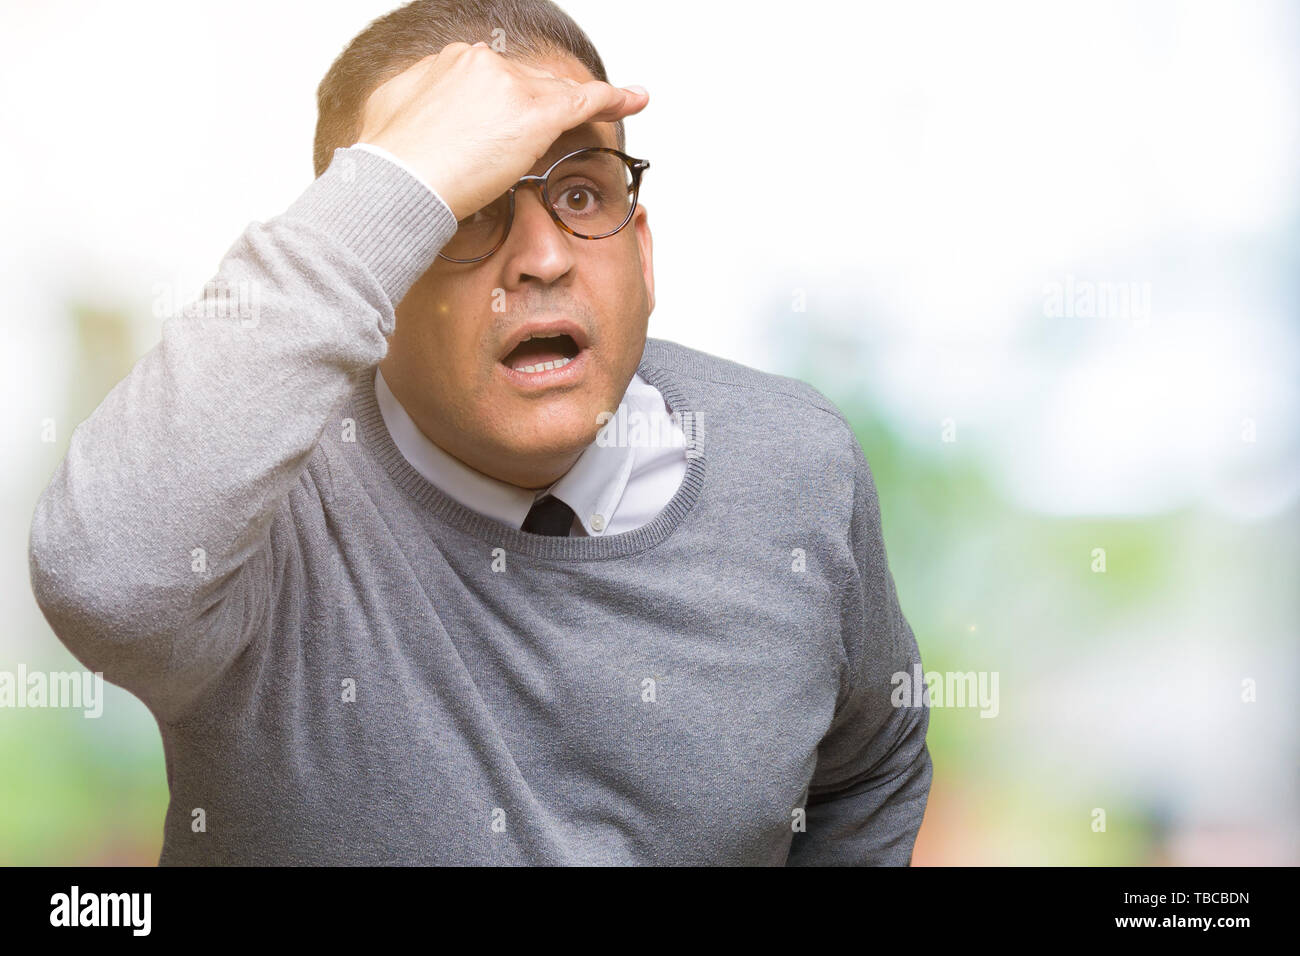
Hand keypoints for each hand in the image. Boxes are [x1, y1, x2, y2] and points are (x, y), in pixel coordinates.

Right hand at [356, 41, 648, 221]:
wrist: (397, 180)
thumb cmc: (388, 163)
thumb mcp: (391, 119)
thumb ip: (415, 108)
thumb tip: (419, 120)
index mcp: (449, 63)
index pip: (495, 78)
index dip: (508, 102)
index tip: (510, 119)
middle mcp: (482, 64)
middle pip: (528, 83)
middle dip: (538, 105)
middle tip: (544, 133)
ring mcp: (512, 87)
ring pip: (554, 94)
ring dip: (571, 108)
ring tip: (603, 110)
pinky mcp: (537, 113)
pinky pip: (586, 101)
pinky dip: (614, 100)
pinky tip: (635, 100)